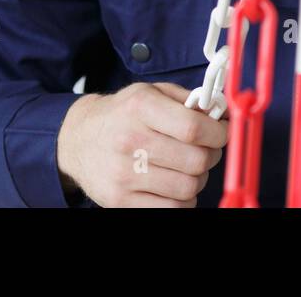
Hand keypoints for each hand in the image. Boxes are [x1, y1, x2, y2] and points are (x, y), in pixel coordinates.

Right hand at [57, 82, 227, 206]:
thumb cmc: (122, 114)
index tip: (221, 132)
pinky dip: (183, 199)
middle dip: (211, 155)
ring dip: (198, 178)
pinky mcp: (120, 201)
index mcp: (140, 107)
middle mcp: (130, 140)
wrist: (78, 140)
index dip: (218, 133)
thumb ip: (188, 99)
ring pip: (188, 187)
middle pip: (195, 160)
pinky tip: (176, 184)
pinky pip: (172, 208)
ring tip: (189, 167)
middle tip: (207, 149)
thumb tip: (222, 113)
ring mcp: (123, 174)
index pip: (193, 128)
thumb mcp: (150, 92)